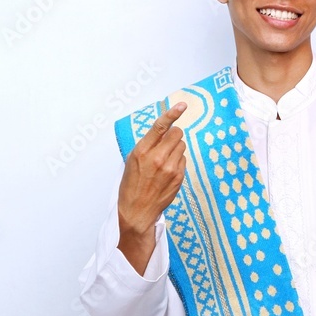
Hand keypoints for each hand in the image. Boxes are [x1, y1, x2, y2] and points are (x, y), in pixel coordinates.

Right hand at [116, 101, 187, 273]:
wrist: (137, 211)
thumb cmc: (132, 185)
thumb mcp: (132, 161)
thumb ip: (147, 145)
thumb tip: (162, 131)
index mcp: (142, 151)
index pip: (160, 126)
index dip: (172, 113)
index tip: (182, 105)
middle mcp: (157, 157)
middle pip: (177, 133)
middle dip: (173, 135)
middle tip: (166, 144)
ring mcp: (170, 167)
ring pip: (182, 145)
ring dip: (176, 148)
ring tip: (164, 160)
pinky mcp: (179, 176)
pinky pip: (184, 159)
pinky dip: (178, 161)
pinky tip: (168, 171)